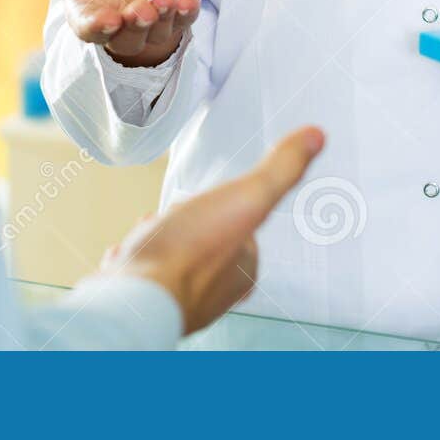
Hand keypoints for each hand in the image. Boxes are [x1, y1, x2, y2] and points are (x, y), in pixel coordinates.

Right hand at [4, 0, 198, 67]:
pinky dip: (186, 13)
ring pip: (158, 31)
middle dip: (135, 23)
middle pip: (129, 36)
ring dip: (161, 17)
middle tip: (140, 9)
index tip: (107, 20)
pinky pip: (185, 21)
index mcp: (91, 19)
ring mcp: (153, 25)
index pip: (93, 31)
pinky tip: (185, 0)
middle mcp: (123, 29)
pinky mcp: (179, 15)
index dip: (99, 27)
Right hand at [99, 126, 325, 334]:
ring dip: (158, 244)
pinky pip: (139, 278)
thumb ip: (280, 169)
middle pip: (203, 245)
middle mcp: (213, 293)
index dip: (224, 209)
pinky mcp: (141, 303)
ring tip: (149, 230)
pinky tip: (123, 256)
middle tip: (176, 214)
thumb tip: (316, 135)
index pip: (241, 232)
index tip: (210, 201)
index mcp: (243, 270)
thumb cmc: (190, 251)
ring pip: (170, 263)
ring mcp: (175, 300)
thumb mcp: (248, 197)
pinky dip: (132, 264)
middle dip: (188, 226)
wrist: (137, 298)